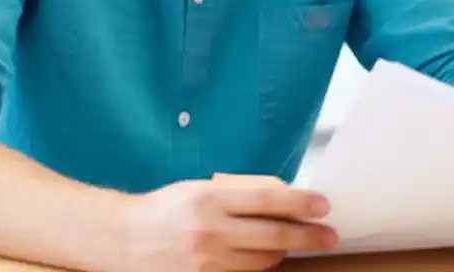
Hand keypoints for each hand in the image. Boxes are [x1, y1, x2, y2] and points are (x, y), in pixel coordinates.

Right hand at [108, 175, 336, 271]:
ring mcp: (206, 263)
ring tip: (293, 243)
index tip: (323, 206)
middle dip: (308, 235)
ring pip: (264, 261)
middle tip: (329, 234)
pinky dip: (260, 267)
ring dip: (284, 252)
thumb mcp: (202, 189)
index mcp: (209, 200)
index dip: (300, 203)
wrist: (124, 240)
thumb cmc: (167, 210)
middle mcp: (209, 232)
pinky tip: (267, 258)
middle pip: (273, 236)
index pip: (267, 201)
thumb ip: (241, 193)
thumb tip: (285, 197)